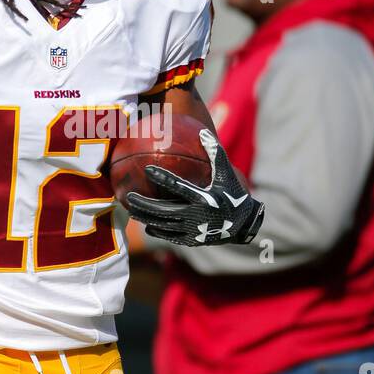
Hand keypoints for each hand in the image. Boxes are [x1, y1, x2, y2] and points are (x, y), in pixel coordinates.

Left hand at [125, 127, 264, 246]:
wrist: (244, 224)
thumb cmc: (233, 195)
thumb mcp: (227, 175)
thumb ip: (215, 155)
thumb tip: (203, 133)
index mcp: (203, 198)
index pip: (178, 186)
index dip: (162, 177)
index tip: (147, 169)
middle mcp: (195, 215)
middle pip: (163, 210)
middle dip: (144, 204)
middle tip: (129, 196)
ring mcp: (192, 230)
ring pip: (163, 224)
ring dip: (146, 218)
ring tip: (132, 210)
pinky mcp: (192, 240)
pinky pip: (170, 235)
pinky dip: (157, 230)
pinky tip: (147, 225)